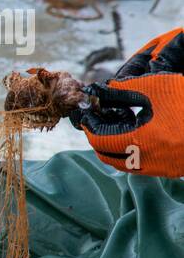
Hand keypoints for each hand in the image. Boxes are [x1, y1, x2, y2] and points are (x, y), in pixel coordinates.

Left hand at [76, 27, 183, 176]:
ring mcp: (160, 168)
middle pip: (106, 156)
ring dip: (113, 148)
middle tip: (99, 121)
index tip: (88, 114)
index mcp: (140, 142)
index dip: (89, 126)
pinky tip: (137, 133)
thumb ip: (122, 91)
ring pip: (123, 164)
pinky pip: (140, 165)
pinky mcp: (171, 170)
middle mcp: (147, 161)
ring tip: (116, 126)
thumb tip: (99, 90)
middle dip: (97, 138)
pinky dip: (131, 152)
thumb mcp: (155, 88)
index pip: (98, 140)